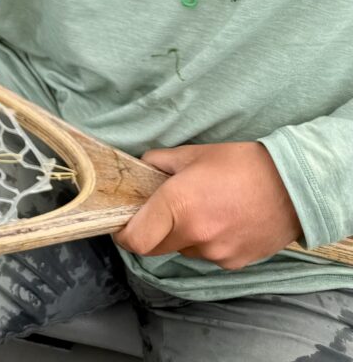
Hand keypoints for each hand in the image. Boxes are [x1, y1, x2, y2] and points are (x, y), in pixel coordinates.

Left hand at [115, 141, 302, 269]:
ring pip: (183, 251)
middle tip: (162, 212)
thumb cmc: (240, 164)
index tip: (124, 225)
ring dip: (183, 237)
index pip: (135, 240)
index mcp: (176, 206)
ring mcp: (216, 253)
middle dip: (152, 233)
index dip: (124, 235)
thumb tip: (138, 168)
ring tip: (203, 211)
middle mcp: (194, 235)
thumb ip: (157, 163)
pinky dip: (208, 243)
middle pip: (155, 248)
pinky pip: (209, 256)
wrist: (294, 185)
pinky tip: (223, 221)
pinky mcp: (235, 263)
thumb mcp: (192, 154)